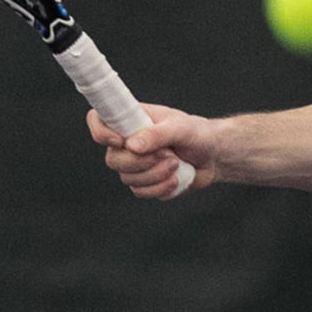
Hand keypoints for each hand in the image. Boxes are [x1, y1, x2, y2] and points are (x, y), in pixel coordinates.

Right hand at [86, 104, 216, 199]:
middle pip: (113, 159)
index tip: (120, 141)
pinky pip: (140, 191)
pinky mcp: (144, 182)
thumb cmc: (197, 134)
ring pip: (128, 178)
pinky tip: (176, 179)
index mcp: (131, 120)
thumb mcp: (182, 128)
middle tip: (169, 155)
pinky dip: (160, 188)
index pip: (98, 120)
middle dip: (143, 162)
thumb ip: (158, 134)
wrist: (212, 156)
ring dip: (156, 175)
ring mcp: (133, 164)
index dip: (100, 132)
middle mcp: (127, 142)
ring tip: (177, 164)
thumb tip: (132, 145)